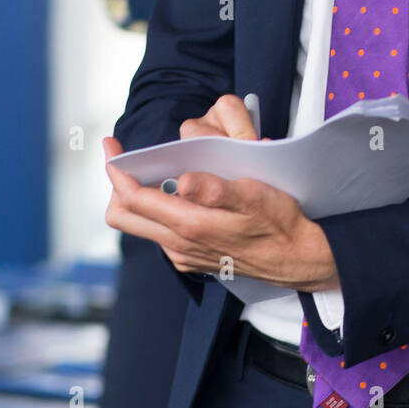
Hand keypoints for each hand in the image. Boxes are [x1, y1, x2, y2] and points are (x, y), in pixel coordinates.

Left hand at [102, 95, 339, 290]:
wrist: (298, 259)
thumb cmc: (279, 223)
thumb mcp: (254, 196)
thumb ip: (217, 189)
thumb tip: (183, 181)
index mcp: (190, 226)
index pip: (134, 199)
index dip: (116, 171)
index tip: (110, 147)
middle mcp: (179, 245)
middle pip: (124, 217)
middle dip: (116, 186)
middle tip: (124, 160)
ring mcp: (183, 255)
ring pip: (142, 225)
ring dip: (139, 197)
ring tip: (154, 170)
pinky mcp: (192, 259)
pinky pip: (162, 233)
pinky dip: (160, 211)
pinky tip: (181, 194)